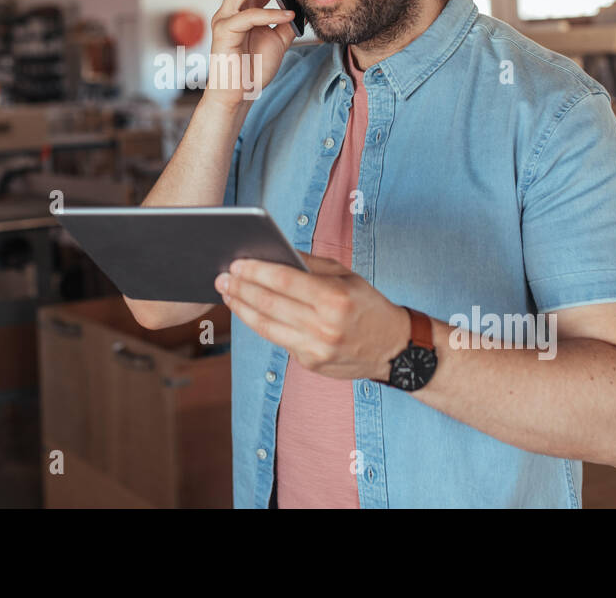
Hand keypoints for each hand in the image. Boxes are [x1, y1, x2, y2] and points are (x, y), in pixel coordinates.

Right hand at [204, 0, 298, 108]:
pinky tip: (289, 14)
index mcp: (240, 10)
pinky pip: (247, 17)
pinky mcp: (223, 33)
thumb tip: (302, 6)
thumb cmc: (253, 68)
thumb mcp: (277, 40)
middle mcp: (228, 11)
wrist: (239, 94)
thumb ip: (285, 22)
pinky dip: (270, 13)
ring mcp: (223, 20)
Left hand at [215, 252, 410, 380]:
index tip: (236, 263)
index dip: (256, 271)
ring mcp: (316, 348)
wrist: (394, 349)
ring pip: (266, 326)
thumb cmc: (367, 304)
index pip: (284, 281)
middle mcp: (324, 326)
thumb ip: (308, 264)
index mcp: (335, 298)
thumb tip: (272, 252)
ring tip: (227, 293)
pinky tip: (246, 311)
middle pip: (270, 304)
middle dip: (241, 289)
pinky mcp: (310, 363)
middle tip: (221, 277)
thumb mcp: (346, 275)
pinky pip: (278, 339)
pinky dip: (259, 323)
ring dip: (241, 308)